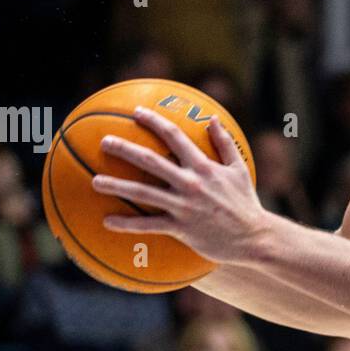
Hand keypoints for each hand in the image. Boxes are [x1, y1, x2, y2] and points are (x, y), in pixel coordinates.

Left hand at [92, 108, 268, 264]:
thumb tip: (212, 118)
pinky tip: (107, 221)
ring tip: (95, 181)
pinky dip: (127, 224)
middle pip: (150, 160)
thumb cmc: (247, 203)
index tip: (135, 113)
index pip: (174, 136)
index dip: (153, 121)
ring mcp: (184, 206)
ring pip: (143, 192)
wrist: (254, 237)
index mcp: (203, 166)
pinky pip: (148, 225)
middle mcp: (190, 182)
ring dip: (116, 185)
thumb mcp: (239, 169)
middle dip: (124, 148)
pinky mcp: (181, 228)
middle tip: (104, 142)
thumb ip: (224, 143)